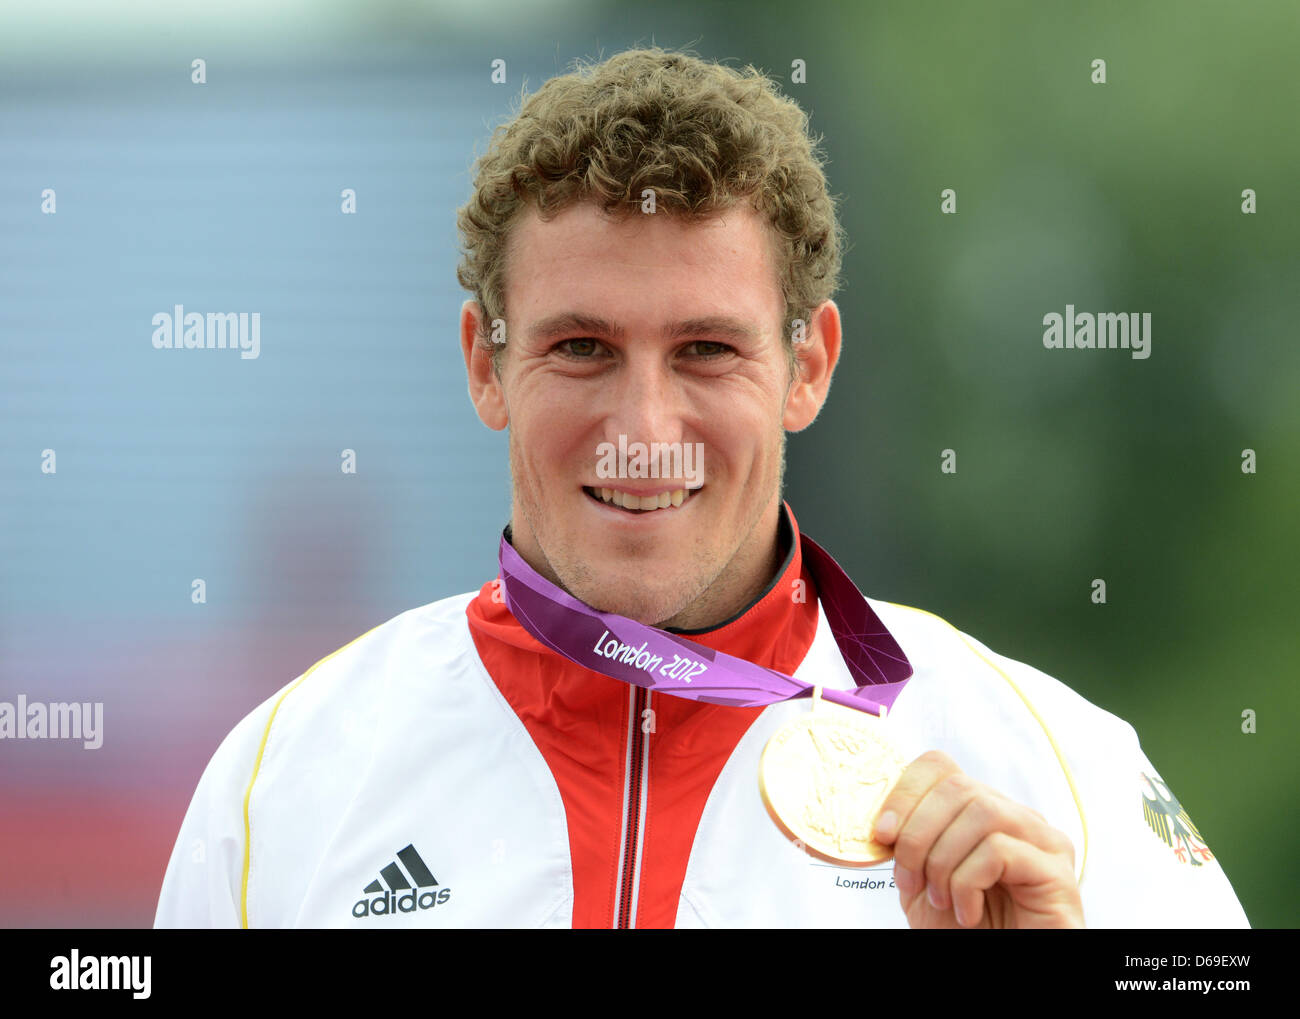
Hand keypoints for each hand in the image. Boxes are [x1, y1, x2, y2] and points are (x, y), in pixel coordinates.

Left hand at [870, 750, 1084, 927]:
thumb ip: (905, 842)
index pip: (941, 766)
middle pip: (957, 786)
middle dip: (918, 833)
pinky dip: (968, 882)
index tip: (882, 833)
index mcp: (983, 812)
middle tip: (909, 880)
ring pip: (981, 811)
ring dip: (943, 859)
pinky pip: (1000, 850)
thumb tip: (879, 817)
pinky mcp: (1057, 875)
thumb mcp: (920, 879)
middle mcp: (1018, 819)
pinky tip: (967, 913)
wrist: (996, 970)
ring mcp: (1044, 843)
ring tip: (941, 899)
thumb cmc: (961, 930)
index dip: (905, 792)